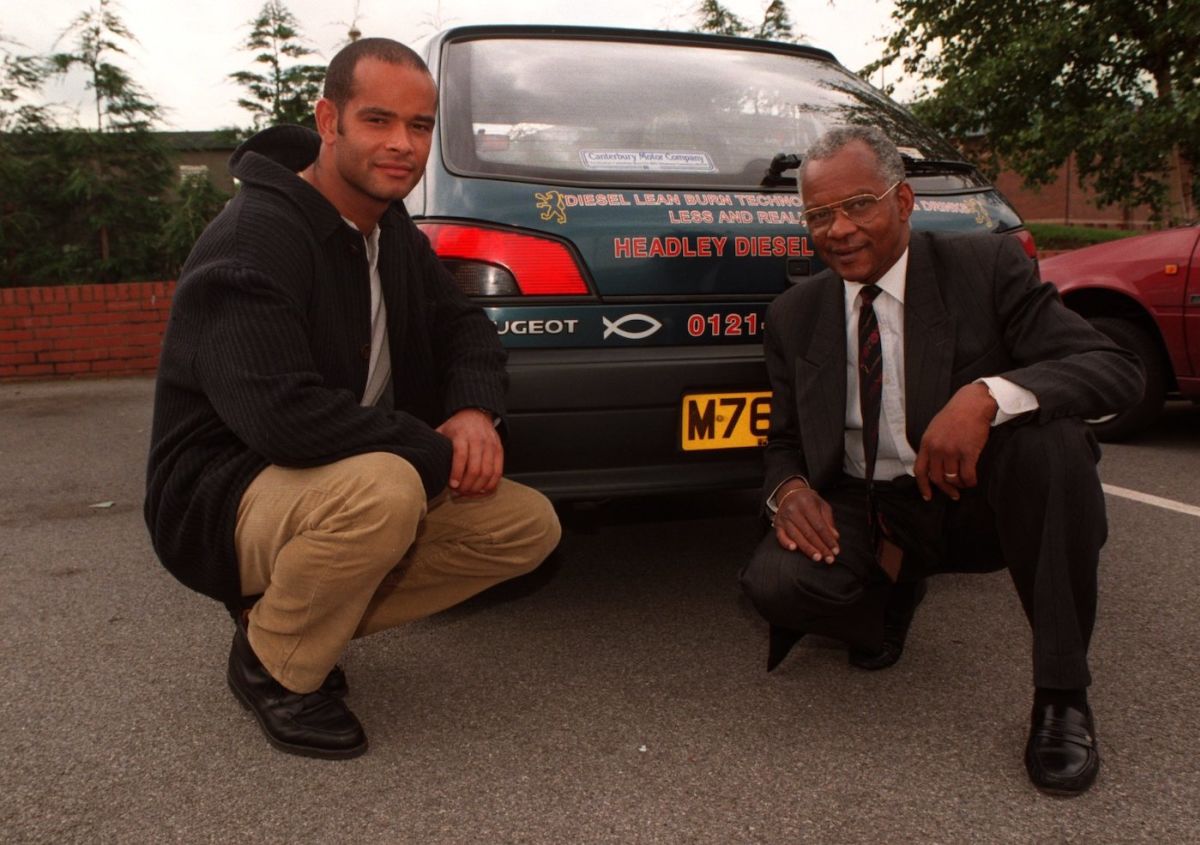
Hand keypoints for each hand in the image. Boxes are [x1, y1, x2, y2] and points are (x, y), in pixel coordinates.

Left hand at [435, 408, 502, 496]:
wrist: (476, 413)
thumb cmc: (457, 426)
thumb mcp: (443, 431)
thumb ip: (435, 445)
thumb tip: (422, 461)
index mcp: (462, 434)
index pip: (461, 456)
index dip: (457, 473)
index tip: (453, 485)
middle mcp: (478, 439)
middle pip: (475, 468)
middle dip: (467, 485)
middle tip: (460, 491)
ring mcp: (490, 445)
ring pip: (488, 472)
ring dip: (478, 487)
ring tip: (469, 492)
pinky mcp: (499, 450)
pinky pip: (498, 471)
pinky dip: (491, 484)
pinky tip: (482, 489)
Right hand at [772, 479, 839, 562]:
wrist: (790, 493)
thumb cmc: (809, 501)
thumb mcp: (822, 506)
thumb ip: (828, 521)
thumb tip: (835, 537)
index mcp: (807, 504)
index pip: (819, 526)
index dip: (828, 539)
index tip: (835, 550)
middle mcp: (794, 510)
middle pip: (809, 533)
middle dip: (820, 547)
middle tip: (829, 559)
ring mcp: (784, 517)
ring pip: (796, 536)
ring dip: (807, 549)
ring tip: (817, 558)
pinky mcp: (777, 524)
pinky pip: (780, 535)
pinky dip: (786, 542)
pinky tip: (794, 549)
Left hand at [913, 382, 996, 500]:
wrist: (972, 404)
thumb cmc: (955, 415)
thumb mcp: (934, 429)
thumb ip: (931, 446)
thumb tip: (932, 465)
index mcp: (927, 443)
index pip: (920, 471)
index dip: (923, 486)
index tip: (928, 496)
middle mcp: (937, 449)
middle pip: (937, 478)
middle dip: (946, 490)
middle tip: (953, 494)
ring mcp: (952, 451)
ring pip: (953, 479)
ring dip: (959, 485)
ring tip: (964, 484)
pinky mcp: (969, 452)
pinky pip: (968, 476)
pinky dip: (970, 482)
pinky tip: (972, 481)